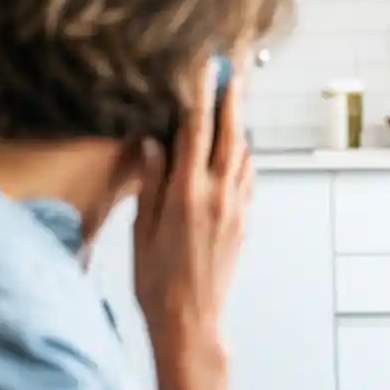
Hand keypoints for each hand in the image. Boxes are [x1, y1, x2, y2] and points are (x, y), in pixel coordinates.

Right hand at [134, 59, 250, 337]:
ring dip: (239, 126)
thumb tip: (154, 144)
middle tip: (232, 74)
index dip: (201, 96)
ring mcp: (235, 209)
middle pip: (229, 136)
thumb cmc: (157, 281)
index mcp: (187, 194)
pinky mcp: (243, 223)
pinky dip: (243, 158)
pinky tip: (238, 150)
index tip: (205, 69)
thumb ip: (151, 183)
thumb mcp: (143, 229)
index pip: (196, 132)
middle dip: (231, 101)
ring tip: (235, 101)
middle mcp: (217, 197)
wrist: (191, 320)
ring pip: (242, 156)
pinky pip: (246, 180)